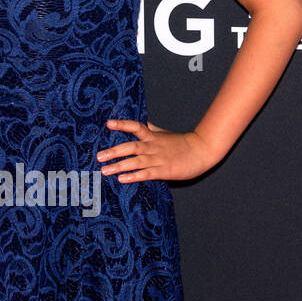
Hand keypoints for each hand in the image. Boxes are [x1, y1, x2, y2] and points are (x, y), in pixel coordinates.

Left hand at [96, 119, 218, 182]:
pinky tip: (122, 179)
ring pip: (136, 161)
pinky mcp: (163, 171)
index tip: (108, 124)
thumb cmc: (182, 143)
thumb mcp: (164, 133)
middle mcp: (153, 147)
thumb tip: (142, 121)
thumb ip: (151, 128)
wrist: (202, 151)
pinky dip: (134, 176)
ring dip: (119, 166)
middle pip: (131, 147)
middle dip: (114, 151)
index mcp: (153, 136)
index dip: (122, 125)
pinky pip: (146, 174)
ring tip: (105, 170)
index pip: (135, 127)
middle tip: (99, 156)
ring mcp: (158, 159)